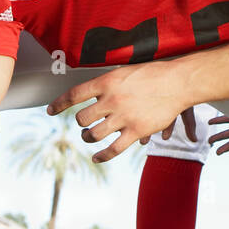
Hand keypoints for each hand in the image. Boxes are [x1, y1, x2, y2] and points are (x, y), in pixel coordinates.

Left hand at [47, 62, 190, 162]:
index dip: (59, 104)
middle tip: (85, 125)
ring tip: (90, 137)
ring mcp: (123, 116)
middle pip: (82, 118)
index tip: (50, 110)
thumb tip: (93, 94)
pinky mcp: (136, 131)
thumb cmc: (153, 74)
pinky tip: (96, 157)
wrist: (179, 82)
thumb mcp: (125, 71)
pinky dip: (102, 156)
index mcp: (106, 82)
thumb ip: (108, 83)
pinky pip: (113, 149)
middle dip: (81, 123)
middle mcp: (111, 99)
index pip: (74, 94)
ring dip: (89, 137)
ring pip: (94, 134)